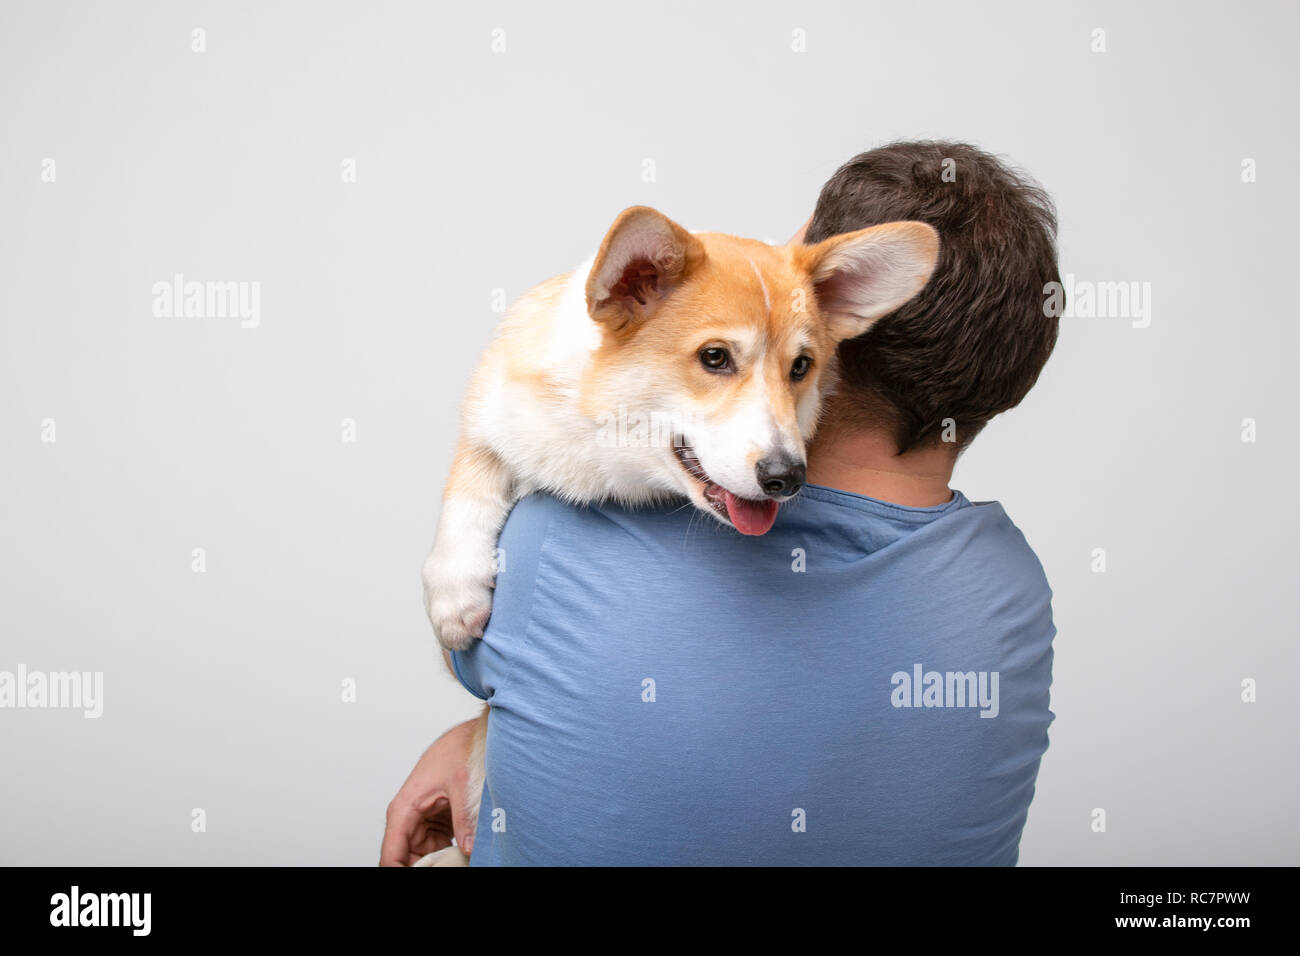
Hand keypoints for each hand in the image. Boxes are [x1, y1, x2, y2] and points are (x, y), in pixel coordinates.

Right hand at [380, 719, 478, 865]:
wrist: (467, 737)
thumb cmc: (455, 752)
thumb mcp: (462, 784)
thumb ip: (464, 818)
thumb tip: (467, 848)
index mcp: (403, 809)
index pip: (391, 855)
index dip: (399, 873)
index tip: (420, 876)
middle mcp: (407, 818)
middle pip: (406, 860)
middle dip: (425, 869)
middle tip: (449, 867)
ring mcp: (420, 823)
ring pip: (422, 858)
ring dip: (437, 863)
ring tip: (457, 862)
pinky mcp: (434, 824)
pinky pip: (435, 849)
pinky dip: (447, 856)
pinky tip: (461, 857)